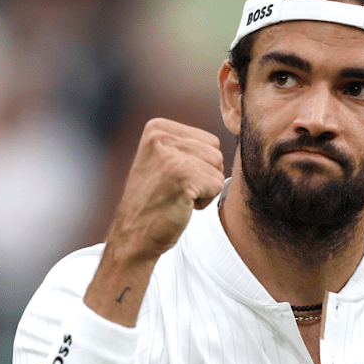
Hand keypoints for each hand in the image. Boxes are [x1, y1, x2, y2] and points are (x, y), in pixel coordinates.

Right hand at [83, 118, 223, 325]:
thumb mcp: (164, 159)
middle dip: (204, 177)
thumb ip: (188, 144)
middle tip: (174, 189)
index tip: (171, 177)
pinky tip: (181, 205)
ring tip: (177, 196)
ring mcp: (171, 157)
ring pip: (219, 170)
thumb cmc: (155, 200)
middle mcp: (161, 137)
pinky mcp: (183, 177)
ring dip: (204, 189)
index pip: (210, 141)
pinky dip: (205, 201)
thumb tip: (229, 135)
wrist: (134, 234)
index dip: (199, 165)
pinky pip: (218, 186)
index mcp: (157, 128)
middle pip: (216, 154)